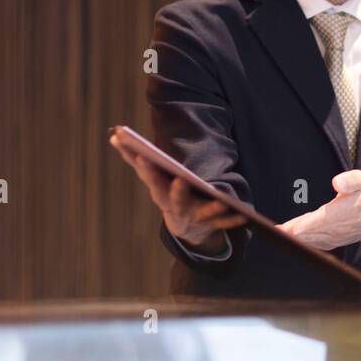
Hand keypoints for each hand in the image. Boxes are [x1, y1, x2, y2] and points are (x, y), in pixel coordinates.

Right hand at [111, 133, 245, 254]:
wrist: (185, 226)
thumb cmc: (166, 192)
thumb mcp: (152, 176)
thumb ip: (135, 157)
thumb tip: (114, 135)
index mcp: (158, 191)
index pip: (149, 178)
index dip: (146, 168)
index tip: (142, 155)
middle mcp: (173, 206)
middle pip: (173, 198)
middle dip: (176, 191)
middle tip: (180, 180)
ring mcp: (192, 217)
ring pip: (200, 214)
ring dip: (210, 208)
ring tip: (221, 201)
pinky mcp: (210, 225)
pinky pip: (223, 223)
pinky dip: (233, 220)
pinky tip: (245, 215)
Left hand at [277, 170, 360, 250]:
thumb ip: (351, 180)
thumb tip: (337, 181)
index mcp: (341, 214)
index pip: (318, 222)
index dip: (301, 226)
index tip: (286, 228)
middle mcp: (334, 229)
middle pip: (306, 234)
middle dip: (288, 233)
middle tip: (268, 230)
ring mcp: (330, 238)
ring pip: (306, 240)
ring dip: (290, 239)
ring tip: (273, 233)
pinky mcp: (327, 243)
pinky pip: (310, 244)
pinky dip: (298, 242)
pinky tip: (285, 237)